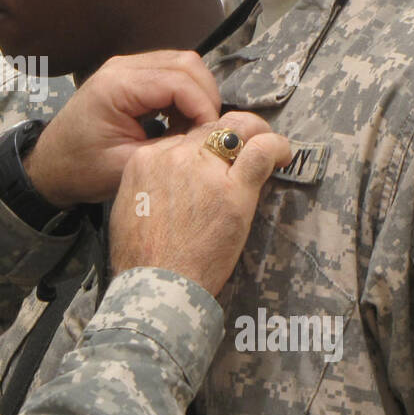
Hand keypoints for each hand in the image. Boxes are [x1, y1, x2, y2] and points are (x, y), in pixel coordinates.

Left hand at [22, 51, 220, 205]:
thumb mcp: (127, 166)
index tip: (212, 135)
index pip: (180, 80)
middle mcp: (121, 67)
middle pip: (187, 64)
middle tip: (208, 131)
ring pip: (182, 65)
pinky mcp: (130, 76)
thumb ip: (170, 148)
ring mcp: (125, 68)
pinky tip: (179, 122)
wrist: (51, 166)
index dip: (204, 107)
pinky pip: (170, 74)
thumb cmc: (80, 169)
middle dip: (205, 97)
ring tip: (194, 129)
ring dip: (196, 95)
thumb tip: (208, 136)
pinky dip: (184, 95)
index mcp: (116, 86)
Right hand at [108, 114, 290, 296]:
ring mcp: (204, 170)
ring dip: (255, 135)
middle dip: (231, 134)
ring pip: (236, 131)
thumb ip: (151, 184)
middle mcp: (174, 156)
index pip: (183, 138)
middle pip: (210, 129)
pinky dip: (277, 146)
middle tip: (247, 145)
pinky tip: (283, 154)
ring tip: (269, 147)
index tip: (215, 161)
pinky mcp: (233, 189)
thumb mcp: (129, 207)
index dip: (203, 148)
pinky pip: (261, 151)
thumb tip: (171, 183)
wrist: (156, 285)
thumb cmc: (141, 258)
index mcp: (145, 159)